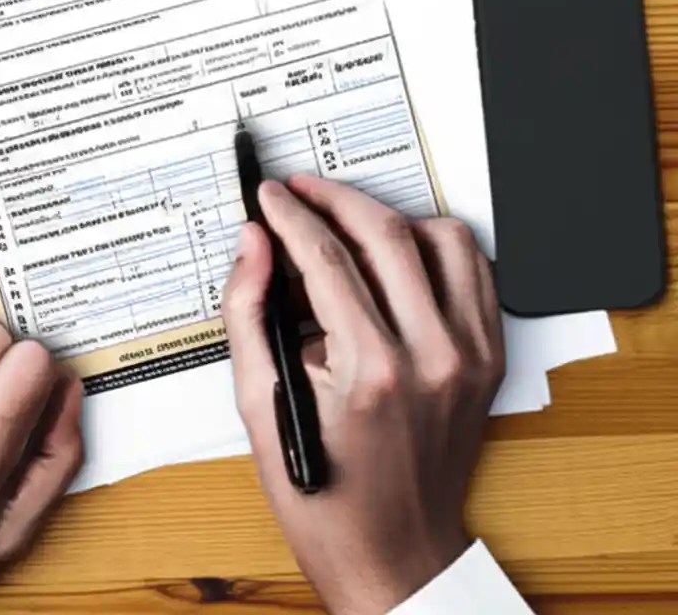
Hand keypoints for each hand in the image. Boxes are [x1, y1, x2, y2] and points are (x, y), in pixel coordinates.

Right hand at [222, 175, 504, 613]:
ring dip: (389, 216)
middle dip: (333, 197)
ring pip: (442, 238)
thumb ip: (249, 314)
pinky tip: (396, 252)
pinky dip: (434, 248)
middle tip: (298, 190)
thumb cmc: (323, 494)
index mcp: (372, 370)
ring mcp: (471, 356)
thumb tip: (253, 247)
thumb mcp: (261, 406)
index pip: (326, 258)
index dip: (289, 215)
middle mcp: (433, 356)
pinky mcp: (490, 359)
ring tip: (345, 219)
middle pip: (386, 233)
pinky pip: (475, 271)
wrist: (389, 550)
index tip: (268, 199)